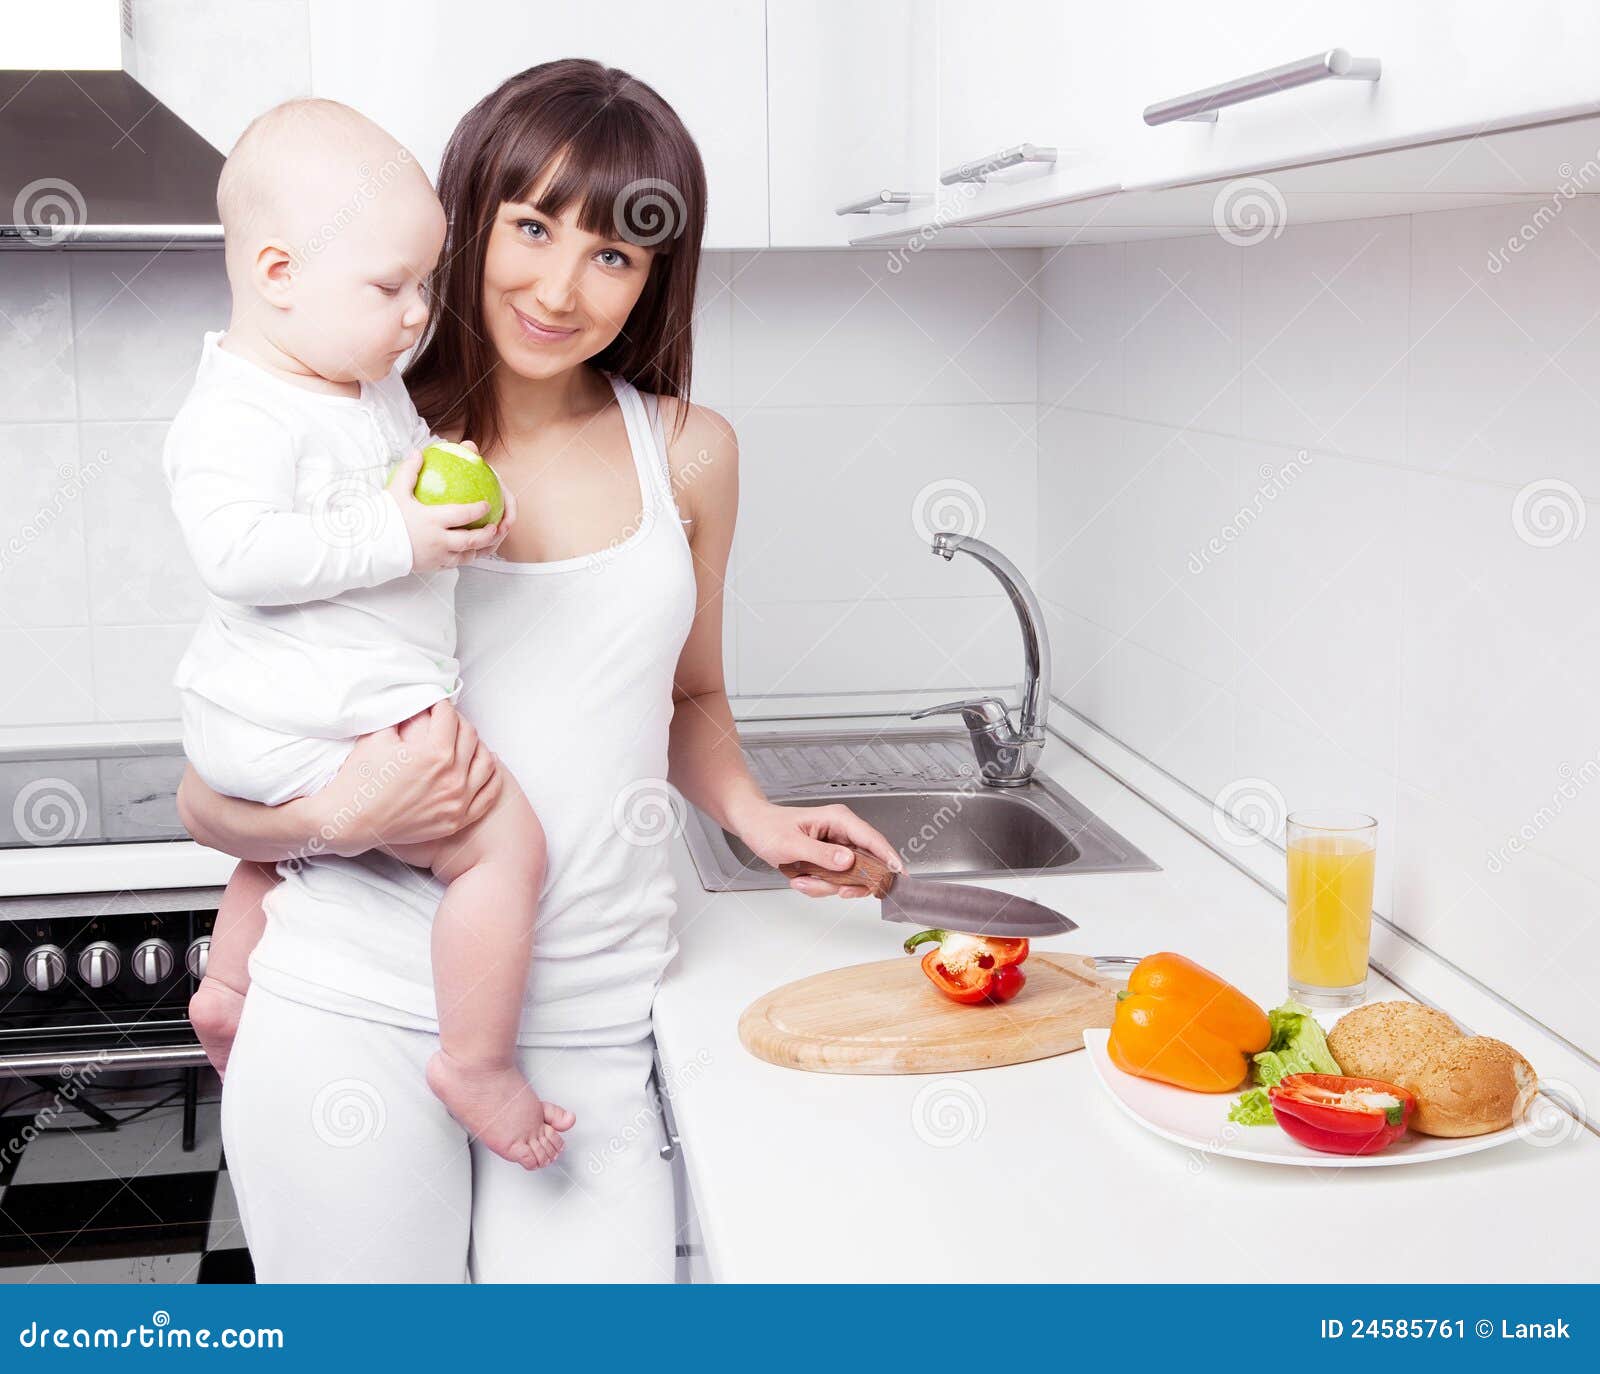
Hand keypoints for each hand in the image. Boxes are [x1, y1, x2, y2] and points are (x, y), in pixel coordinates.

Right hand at [319, 701, 501, 855]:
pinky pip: (488, 794)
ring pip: (486, 763)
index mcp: (434, 753)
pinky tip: (486, 765)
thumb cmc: (359, 777)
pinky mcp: (457, 820)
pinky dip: (491, 777)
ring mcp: (458, 801)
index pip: (449, 716)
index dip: (440, 705)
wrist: (349, 821)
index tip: (435, 704)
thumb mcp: (377, 735)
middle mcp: (452, 777)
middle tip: (446, 720)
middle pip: (470, 736)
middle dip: (457, 722)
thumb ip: (402, 712)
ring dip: (478, 746)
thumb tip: (417, 697)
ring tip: (467, 740)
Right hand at [385, 442, 517, 571]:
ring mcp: (437, 556)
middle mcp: (438, 541)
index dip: (478, 510)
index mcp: (432, 521)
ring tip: (487, 541)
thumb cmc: (384, 519)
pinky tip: (468, 551)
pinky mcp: (433, 567)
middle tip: (496, 526)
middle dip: (488, 534)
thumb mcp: (395, 492)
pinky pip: (455, 564)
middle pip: (471, 540)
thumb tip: (419, 452)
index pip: (462, 515)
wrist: (370, 547)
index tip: (486, 504)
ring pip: (467, 556)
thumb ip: (409, 471)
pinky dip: (465, 557)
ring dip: (480, 549)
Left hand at [735, 801, 902, 897]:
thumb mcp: (792, 844)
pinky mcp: (830, 859)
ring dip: (827, 886)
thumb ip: (822, 855)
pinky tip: (802, 879)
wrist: (753, 826)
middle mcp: (843, 832)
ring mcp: (838, 847)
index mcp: (839, 820)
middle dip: (848, 882)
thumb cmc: (769, 827)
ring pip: (849, 877)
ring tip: (803, 880)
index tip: (899, 876)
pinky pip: (835, 880)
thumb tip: (849, 862)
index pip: (873, 839)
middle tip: (836, 890)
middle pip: (866, 864)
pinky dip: (820, 885)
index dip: (889, 858)